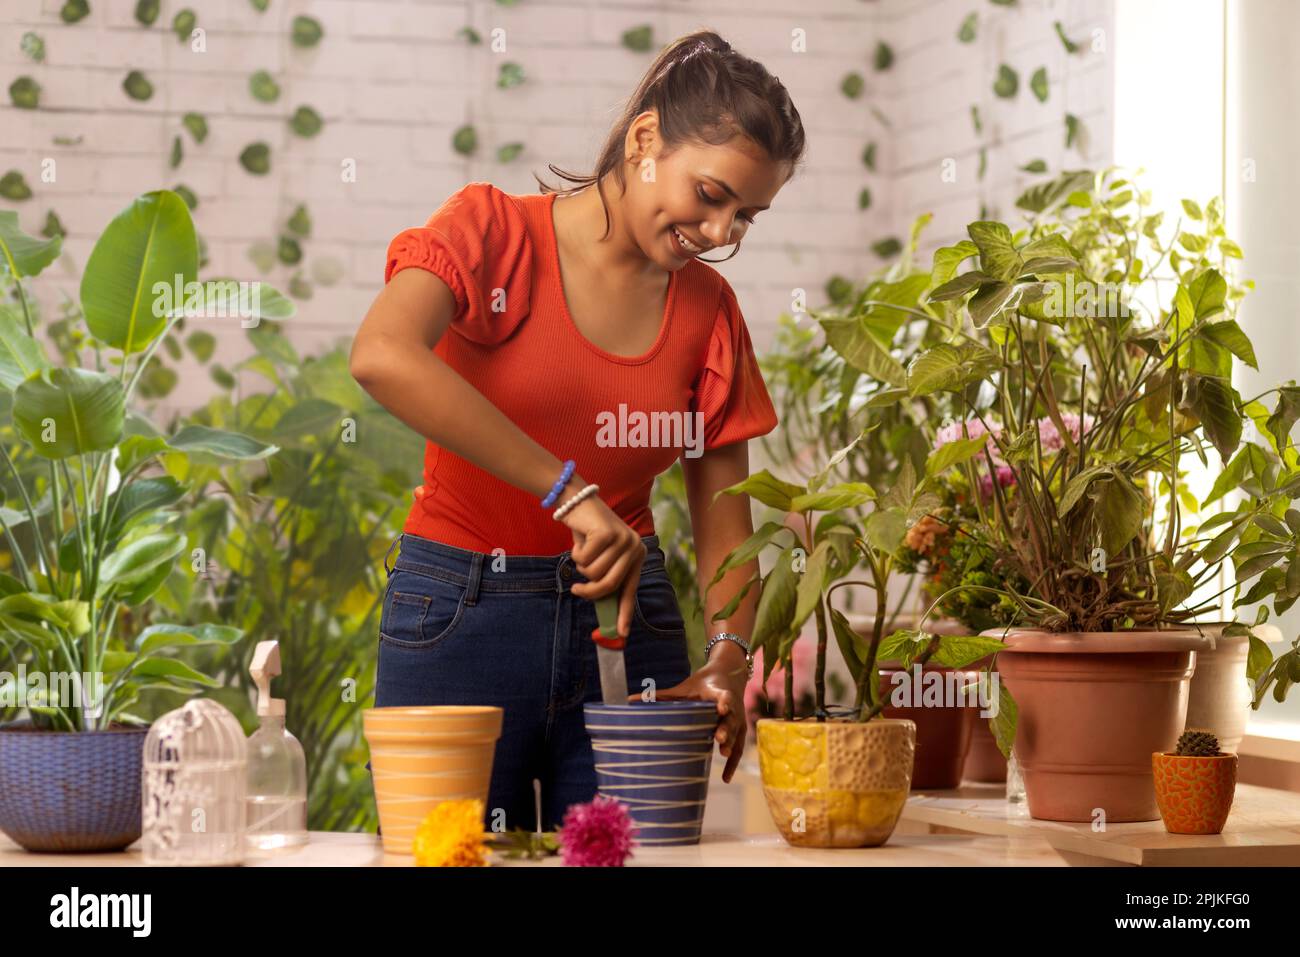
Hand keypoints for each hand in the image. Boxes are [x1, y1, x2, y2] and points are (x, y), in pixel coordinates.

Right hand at [558, 477, 645, 639]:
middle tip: (575, 588)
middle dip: (589, 590)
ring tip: (582, 550)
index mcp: (636, 555)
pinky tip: (580, 538)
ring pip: (593, 573)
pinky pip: (584, 560)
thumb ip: (605, 576)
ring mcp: (623, 539)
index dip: (625, 613)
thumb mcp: (601, 557)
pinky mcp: (608, 533)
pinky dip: (576, 553)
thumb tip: (603, 608)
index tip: (621, 634)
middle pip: (608, 584)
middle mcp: (634, 547)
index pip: (630, 590)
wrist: (579, 500)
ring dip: (581, 566)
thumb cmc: (588, 532)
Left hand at [637, 645, 748, 782]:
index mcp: (718, 693)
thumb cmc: (702, 685)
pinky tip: (726, 779)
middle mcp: (732, 707)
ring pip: (735, 734)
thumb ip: (659, 695)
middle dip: (725, 728)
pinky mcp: (739, 731)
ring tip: (723, 754)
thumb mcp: (683, 687)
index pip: (723, 696)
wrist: (728, 676)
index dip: (723, 702)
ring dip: (730, 744)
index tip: (722, 707)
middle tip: (718, 738)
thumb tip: (629, 699)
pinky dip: (732, 763)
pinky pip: (737, 749)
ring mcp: (737, 720)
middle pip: (730, 719)